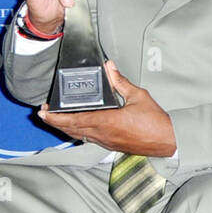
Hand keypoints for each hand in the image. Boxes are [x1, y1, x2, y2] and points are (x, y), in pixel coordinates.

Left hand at [38, 62, 176, 155]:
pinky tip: (76, 127)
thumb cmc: (155, 122)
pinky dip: (78, 133)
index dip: (56, 117)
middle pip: (71, 130)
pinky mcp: (111, 145)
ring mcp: (106, 142)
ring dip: (65, 128)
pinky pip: (89, 139)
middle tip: (43, 114)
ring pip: (79, 136)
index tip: (44, 112)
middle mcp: (102, 134)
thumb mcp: (138, 96)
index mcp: (106, 122)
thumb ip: (120, 81)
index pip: (74, 120)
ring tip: (55, 120)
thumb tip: (109, 66)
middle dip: (55, 122)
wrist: (167, 141)